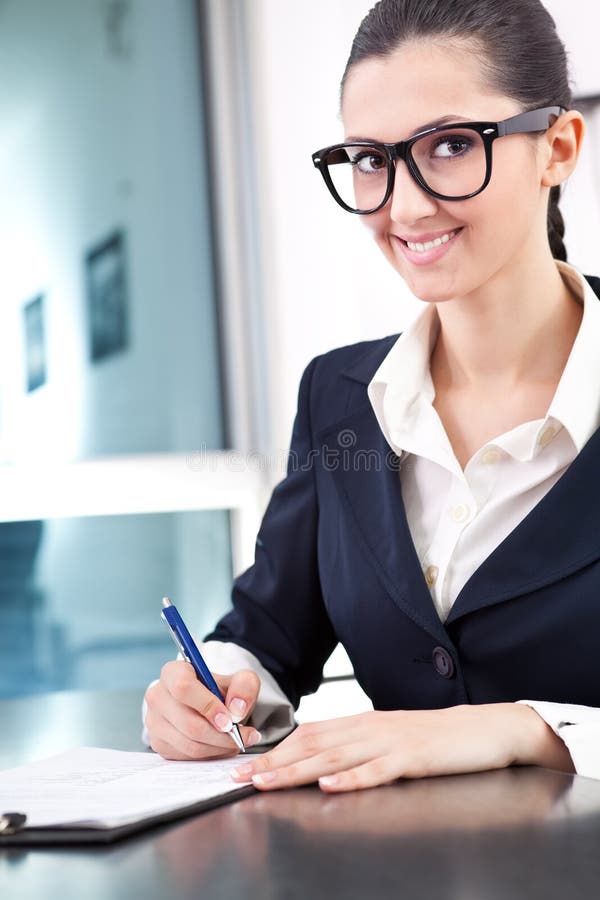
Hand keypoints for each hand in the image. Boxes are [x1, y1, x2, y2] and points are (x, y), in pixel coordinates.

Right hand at [145, 661, 261, 759]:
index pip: (183, 687)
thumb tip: (236, 710)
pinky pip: (186, 757)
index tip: (230, 720)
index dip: (208, 706)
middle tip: (244, 736)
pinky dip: (210, 755)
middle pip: (188, 723)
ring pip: (189, 744)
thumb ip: (244, 687)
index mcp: (172, 672)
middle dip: (221, 735)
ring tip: (237, 741)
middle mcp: (157, 696)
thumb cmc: (220, 690)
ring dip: (218, 747)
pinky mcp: (158, 743)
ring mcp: (154, 722)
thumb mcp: (240, 680)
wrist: (208, 704)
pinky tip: (222, 746)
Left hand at [230, 703, 574, 791]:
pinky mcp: (414, 758)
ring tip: (268, 782)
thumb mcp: (389, 737)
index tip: (246, 767)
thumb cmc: (434, 737)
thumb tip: (320, 760)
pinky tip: (330, 786)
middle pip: (314, 745)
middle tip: (240, 778)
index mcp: (362, 723)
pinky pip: (377, 770)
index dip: (276, 750)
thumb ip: (357, 746)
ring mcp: (391, 742)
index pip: (310, 734)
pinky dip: (351, 779)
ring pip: (336, 757)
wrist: (483, 729)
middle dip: (274, 763)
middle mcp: (370, 728)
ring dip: (298, 771)